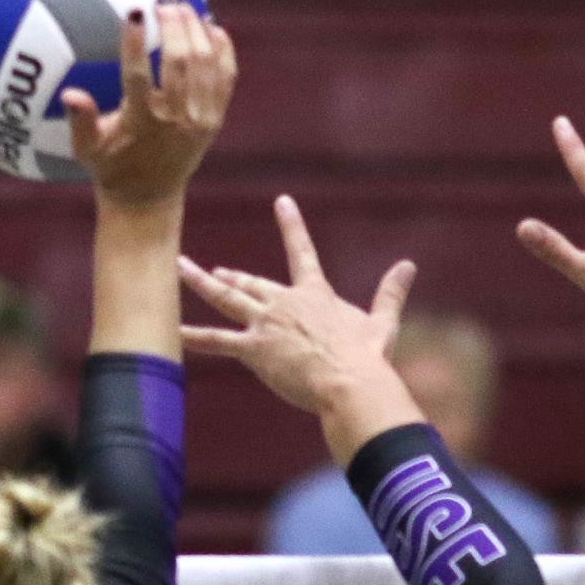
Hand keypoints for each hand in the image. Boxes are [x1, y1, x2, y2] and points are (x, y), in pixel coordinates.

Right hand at [65, 2, 235, 207]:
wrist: (149, 199)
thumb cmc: (111, 168)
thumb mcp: (87, 150)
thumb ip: (80, 121)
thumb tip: (69, 94)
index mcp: (141, 123)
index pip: (138, 75)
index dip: (136, 42)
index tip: (133, 11)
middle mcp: (175, 119)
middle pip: (179, 62)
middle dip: (174, 26)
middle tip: (163, 1)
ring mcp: (199, 119)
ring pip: (205, 64)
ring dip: (196, 30)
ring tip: (184, 7)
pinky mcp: (215, 120)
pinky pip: (226, 78)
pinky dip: (223, 50)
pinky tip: (213, 27)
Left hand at [180, 196, 416, 427]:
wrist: (349, 381)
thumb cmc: (367, 357)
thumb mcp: (382, 322)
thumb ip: (391, 292)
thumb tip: (410, 265)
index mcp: (314, 293)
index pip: (301, 250)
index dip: (291, 224)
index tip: (282, 203)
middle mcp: (285, 302)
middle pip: (251, 282)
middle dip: (231, 276)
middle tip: (215, 270)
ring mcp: (266, 323)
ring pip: (225, 298)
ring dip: (201, 282)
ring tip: (180, 267)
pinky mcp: (254, 348)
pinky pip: (218, 340)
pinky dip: (195, 336)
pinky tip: (173, 330)